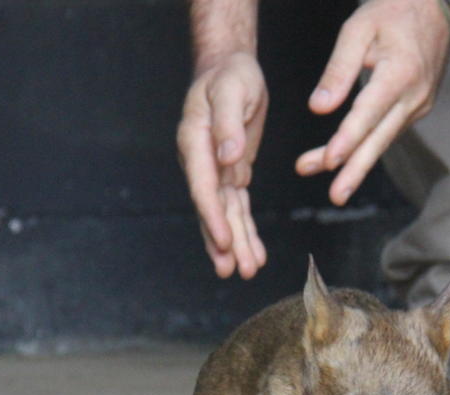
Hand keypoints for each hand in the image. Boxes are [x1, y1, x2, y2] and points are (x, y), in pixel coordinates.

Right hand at [177, 51, 268, 278]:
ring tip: (247, 271)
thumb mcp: (232, 90)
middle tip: (234, 270)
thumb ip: (228, 123)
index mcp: (194, 142)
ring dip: (236, 243)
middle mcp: (200, 162)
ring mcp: (214, 170)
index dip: (212, 216)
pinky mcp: (230, 174)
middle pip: (211, 208)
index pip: (204, 186)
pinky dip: (245, 230)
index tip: (223, 241)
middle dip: (223, 241)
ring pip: (225, 213)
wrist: (228, 68)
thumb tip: (229, 156)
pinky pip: (238, 207)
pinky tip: (255, 253)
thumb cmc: (229, 75)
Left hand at [296, 0, 449, 205]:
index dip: (348, 138)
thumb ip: (338, 70)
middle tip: (336, 195)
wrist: (435, 6)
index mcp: (400, 73)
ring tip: (332, 188)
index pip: (369, 113)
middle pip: (380, 139)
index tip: (329, 160)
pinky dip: (369, 148)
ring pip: (383, 140)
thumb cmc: (393, 11)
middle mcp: (414, 95)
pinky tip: (349, 161)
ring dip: (357, 164)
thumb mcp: (358, 29)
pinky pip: (390, 132)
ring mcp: (419, 105)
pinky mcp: (417, 108)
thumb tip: (318, 108)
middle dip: (356, 170)